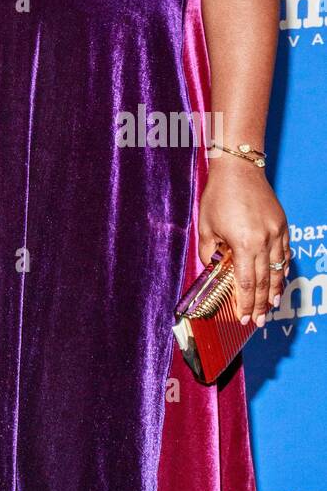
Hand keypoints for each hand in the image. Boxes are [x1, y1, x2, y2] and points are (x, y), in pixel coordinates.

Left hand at [198, 157, 288, 327]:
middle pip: (264, 281)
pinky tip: (279, 277)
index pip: (245, 283)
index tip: (244, 318)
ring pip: (278, 269)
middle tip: (259, 320)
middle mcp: (264, 242)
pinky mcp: (282, 225)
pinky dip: (282, 267)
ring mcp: (276, 233)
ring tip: (271, 305)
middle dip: (260, 304)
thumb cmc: (218, 196)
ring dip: (275, 289)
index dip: (245, 303)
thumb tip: (211, 268)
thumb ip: (208, 252)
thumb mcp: (205, 226)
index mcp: (243, 244)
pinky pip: (285, 252)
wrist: (239, 169)